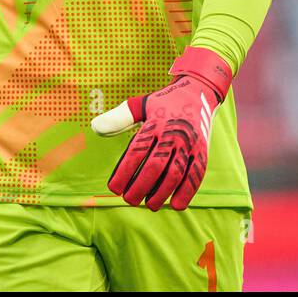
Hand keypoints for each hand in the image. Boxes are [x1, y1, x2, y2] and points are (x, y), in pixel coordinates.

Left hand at [91, 46, 231, 210]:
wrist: (198, 91)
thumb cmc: (162, 103)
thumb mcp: (139, 105)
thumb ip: (118, 117)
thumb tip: (94, 127)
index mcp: (155, 122)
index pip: (136, 151)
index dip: (124, 172)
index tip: (113, 189)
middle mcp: (173, 133)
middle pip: (155, 166)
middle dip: (140, 187)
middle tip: (129, 200)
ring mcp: (190, 142)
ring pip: (175, 173)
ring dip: (161, 193)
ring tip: (149, 205)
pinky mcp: (203, 150)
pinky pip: (196, 174)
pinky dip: (187, 191)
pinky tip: (175, 205)